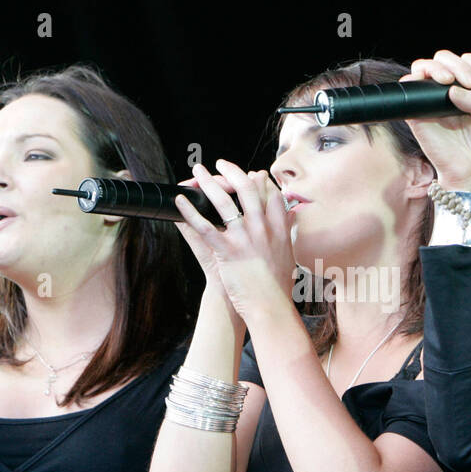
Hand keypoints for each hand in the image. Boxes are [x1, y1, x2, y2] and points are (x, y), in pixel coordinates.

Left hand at [173, 159, 295, 322]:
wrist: (270, 307)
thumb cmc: (278, 286)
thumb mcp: (289, 254)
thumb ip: (287, 231)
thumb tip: (290, 214)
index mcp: (279, 229)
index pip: (271, 194)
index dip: (260, 180)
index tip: (251, 173)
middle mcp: (263, 229)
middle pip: (247, 189)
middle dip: (231, 172)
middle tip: (220, 164)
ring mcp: (245, 239)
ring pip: (224, 202)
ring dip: (208, 183)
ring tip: (198, 172)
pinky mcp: (228, 251)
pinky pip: (204, 226)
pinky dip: (190, 211)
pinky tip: (180, 201)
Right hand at [401, 50, 470, 194]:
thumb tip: (455, 90)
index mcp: (468, 90)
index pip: (467, 62)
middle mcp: (448, 92)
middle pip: (444, 59)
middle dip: (458, 65)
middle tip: (470, 82)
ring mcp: (431, 101)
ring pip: (424, 67)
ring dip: (439, 68)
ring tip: (450, 82)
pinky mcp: (416, 113)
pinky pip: (409, 86)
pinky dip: (417, 79)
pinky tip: (437, 89)